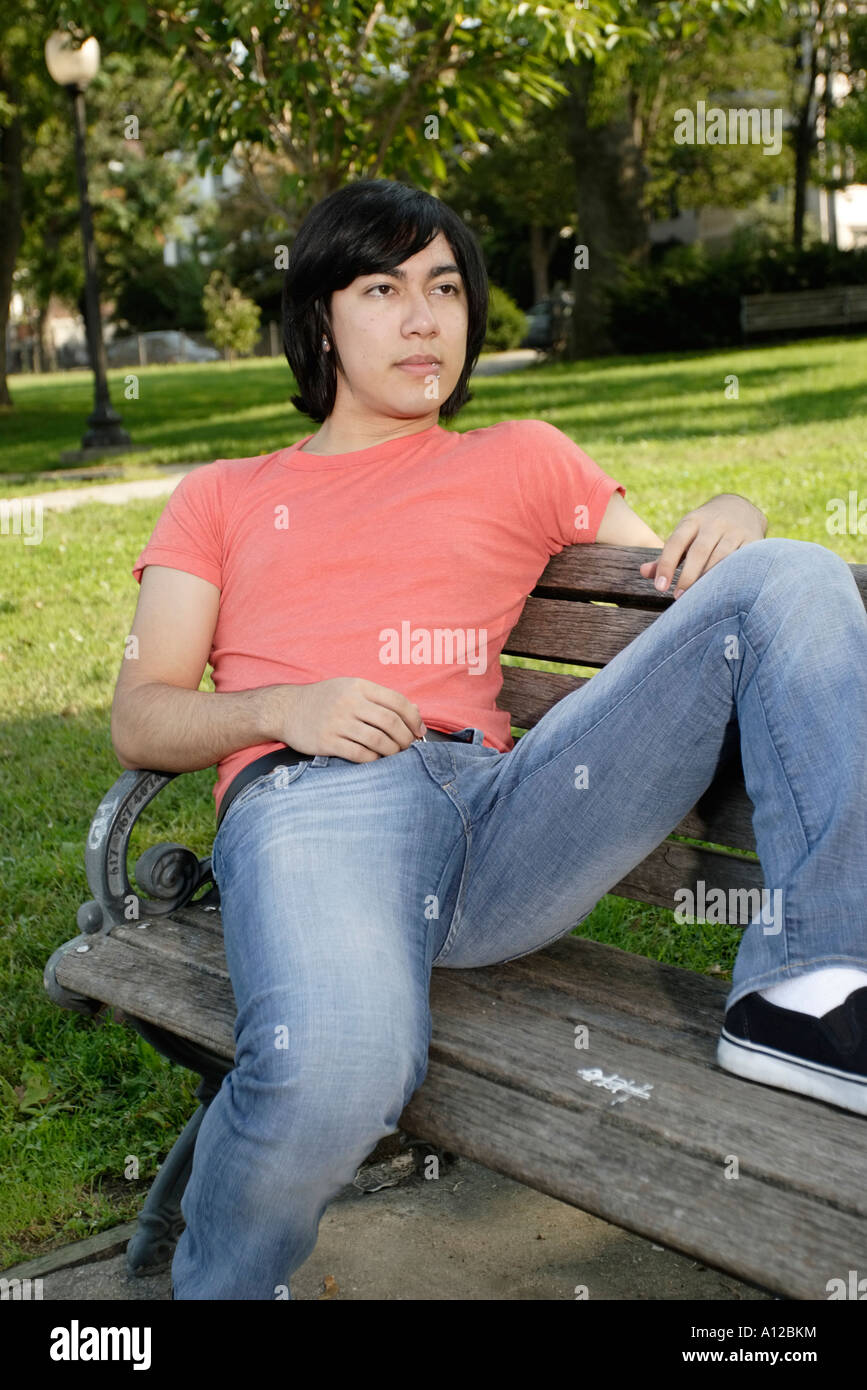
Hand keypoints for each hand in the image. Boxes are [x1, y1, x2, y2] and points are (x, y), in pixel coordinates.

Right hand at [273, 676, 425, 761]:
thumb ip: (380, 698)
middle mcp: (349, 702)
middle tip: (407, 746)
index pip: (397, 701)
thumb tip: (416, 713)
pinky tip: (375, 758)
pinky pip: (360, 754)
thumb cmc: (325, 700)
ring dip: (392, 751)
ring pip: (378, 741)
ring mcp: (337, 722)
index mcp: (358, 686)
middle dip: (405, 738)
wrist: (286, 709)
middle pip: (390, 722)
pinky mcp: (327, 742)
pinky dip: (373, 759)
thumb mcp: (350, 688)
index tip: (419, 731)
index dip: (414, 718)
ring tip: (394, 754)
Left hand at [639, 495, 766, 598]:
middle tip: (678, 598)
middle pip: (699, 552)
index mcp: (692, 521)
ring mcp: (735, 531)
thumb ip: (666, 556)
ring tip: (699, 599)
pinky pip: (743, 560)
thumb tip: (643, 572)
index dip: (666, 565)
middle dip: (688, 577)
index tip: (659, 587)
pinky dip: (733, 576)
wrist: (740, 507)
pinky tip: (724, 591)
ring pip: (722, 557)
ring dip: (709, 579)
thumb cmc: (703, 531)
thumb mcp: (685, 535)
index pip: (676, 543)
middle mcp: (714, 523)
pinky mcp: (754, 540)